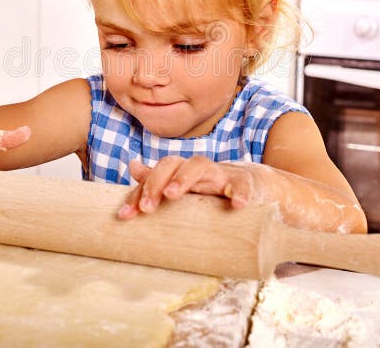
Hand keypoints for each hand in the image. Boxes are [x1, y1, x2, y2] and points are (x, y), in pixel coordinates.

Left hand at [117, 157, 264, 219]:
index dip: (140, 192)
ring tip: (172, 194)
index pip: (156, 174)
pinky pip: (242, 184)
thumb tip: (133, 166)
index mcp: (182, 172)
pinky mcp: (245, 183)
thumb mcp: (186, 186)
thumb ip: (160, 179)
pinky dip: (239, 192)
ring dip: (183, 178)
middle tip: (146, 207)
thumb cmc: (213, 189)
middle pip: (173, 164)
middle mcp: (198, 169)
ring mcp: (221, 174)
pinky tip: (236, 204)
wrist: (253, 185)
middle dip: (156, 183)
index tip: (126, 215)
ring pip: (201, 166)